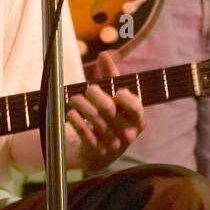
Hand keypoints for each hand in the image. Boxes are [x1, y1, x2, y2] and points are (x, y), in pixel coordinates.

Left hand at [68, 51, 144, 170]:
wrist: (99, 154)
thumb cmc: (110, 118)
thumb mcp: (115, 100)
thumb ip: (111, 77)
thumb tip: (104, 54)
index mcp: (138, 121)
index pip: (135, 107)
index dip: (124, 97)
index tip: (115, 92)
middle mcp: (127, 134)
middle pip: (107, 108)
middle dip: (94, 93)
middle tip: (88, 89)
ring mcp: (112, 144)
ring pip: (92, 117)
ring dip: (79, 103)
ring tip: (75, 99)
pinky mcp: (95, 151)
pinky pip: (82, 129)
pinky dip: (74, 117)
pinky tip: (71, 113)